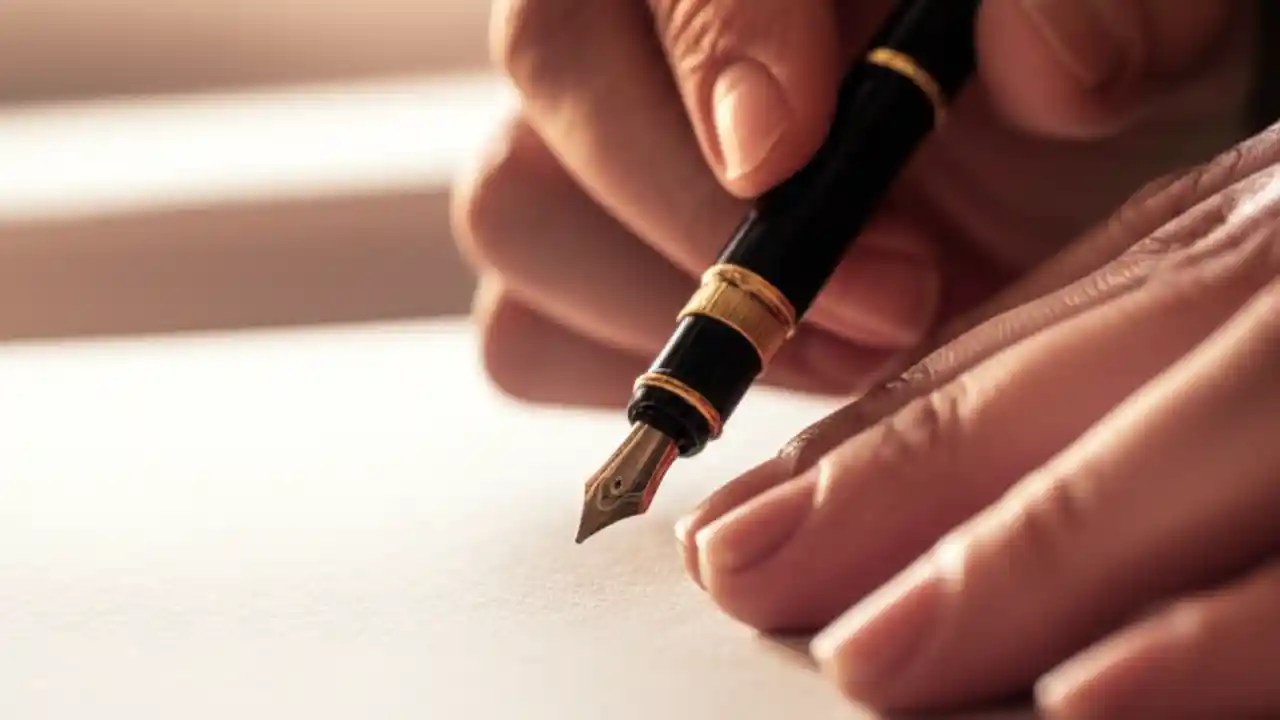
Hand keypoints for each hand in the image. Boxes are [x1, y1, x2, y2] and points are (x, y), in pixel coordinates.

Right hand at [453, 0, 1253, 405]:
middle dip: (698, 211)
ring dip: (674, 312)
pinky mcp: (562, 264)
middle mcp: (631, 19)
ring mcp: (573, 142)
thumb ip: (1110, 16)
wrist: (1010, 183)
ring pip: (513, 206)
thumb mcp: (1131, 35)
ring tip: (848, 348)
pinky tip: (768, 372)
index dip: (714, 43)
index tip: (783, 160)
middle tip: (884, 298)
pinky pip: (521, 333)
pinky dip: (630, 379)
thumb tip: (1052, 69)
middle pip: (552, 61)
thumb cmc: (1053, 89)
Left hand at [677, 124, 1279, 717]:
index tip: (742, 521)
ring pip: (1199, 438)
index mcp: (1238, 238)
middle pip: (1078, 375)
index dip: (875, 437)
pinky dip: (1214, 633)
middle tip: (744, 578)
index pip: (1022, 338)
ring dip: (1024, 558)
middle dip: (906, 486)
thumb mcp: (1234, 313)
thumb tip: (890, 493)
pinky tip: (1088, 696)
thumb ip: (1098, 370)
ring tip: (864, 656)